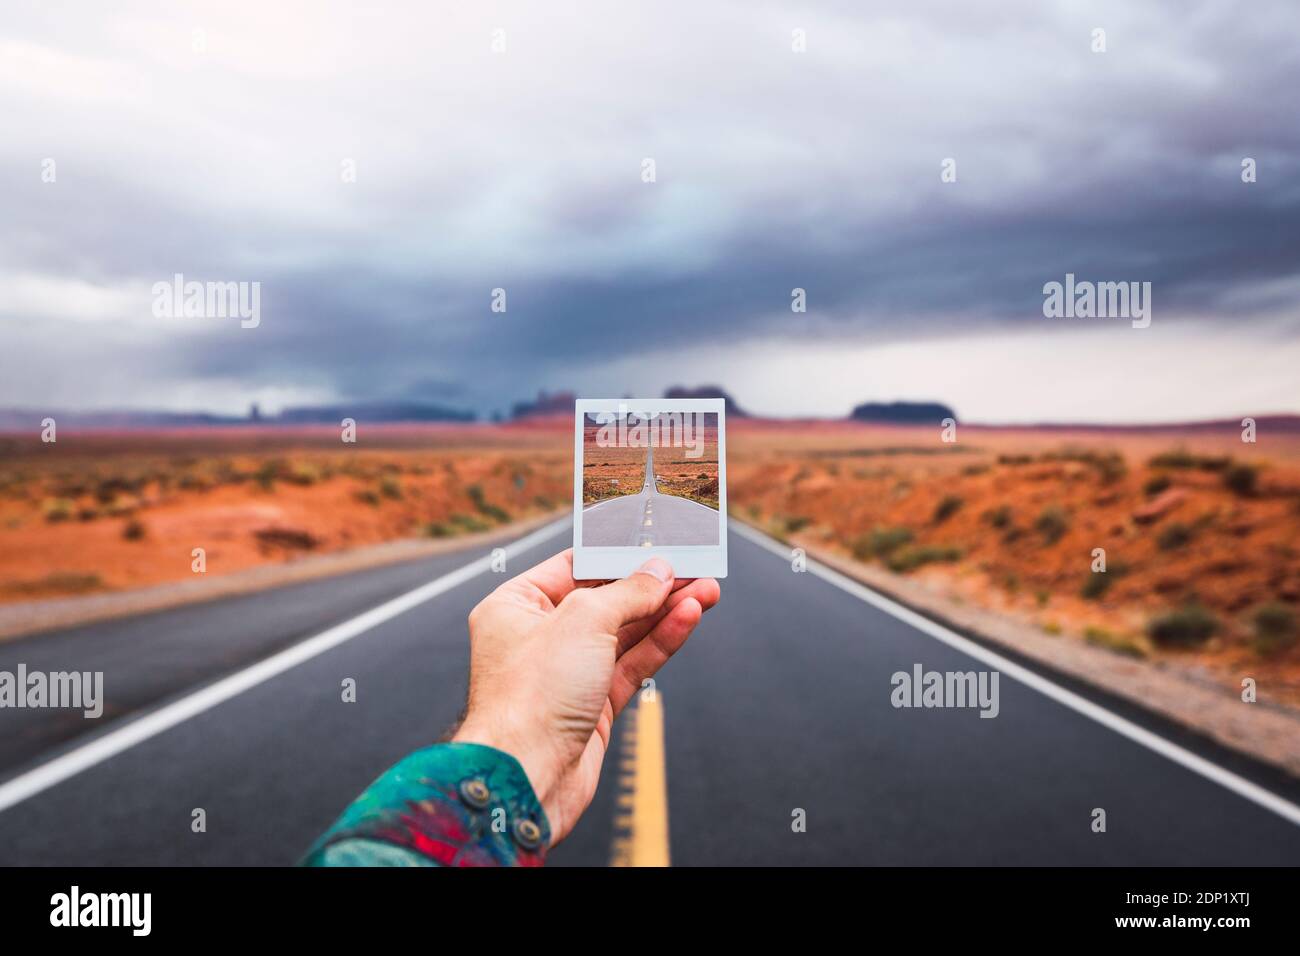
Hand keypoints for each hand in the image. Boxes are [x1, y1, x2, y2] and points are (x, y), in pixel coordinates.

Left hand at [453, 550, 719, 843]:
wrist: (526, 777)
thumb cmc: (533, 694)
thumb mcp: (583, 620)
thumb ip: (627, 591)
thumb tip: (658, 569)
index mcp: (515, 606)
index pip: (574, 565)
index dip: (617, 552)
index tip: (656, 540)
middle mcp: (539, 636)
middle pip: (606, 598)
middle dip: (652, 583)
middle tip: (694, 565)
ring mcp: (567, 673)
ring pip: (626, 632)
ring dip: (666, 610)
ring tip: (707, 590)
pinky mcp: (592, 706)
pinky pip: (633, 664)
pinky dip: (662, 640)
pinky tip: (689, 617)